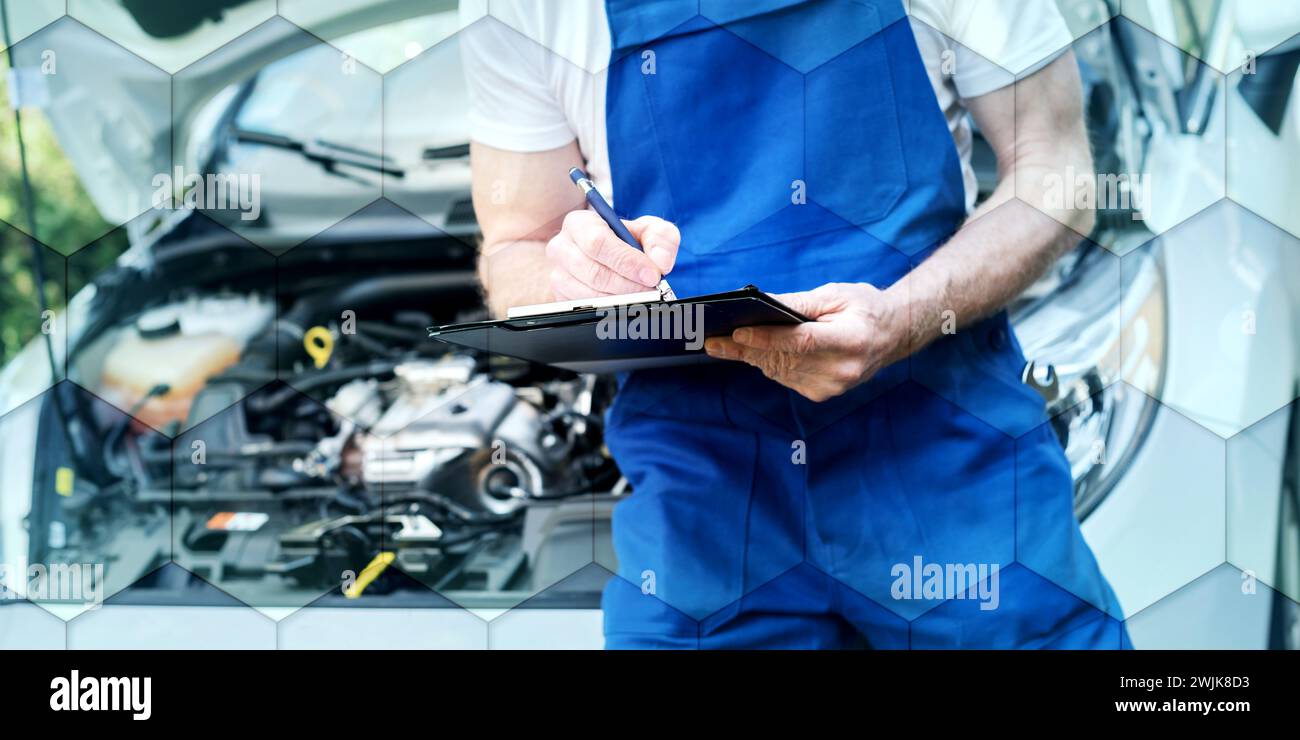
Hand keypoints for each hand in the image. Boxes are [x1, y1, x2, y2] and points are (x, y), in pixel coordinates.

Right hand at [545, 210, 679, 299]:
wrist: (609, 254)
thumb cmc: (626, 239)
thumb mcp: (648, 229)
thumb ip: (660, 238)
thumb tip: (660, 262)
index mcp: (579, 223)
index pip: (597, 242)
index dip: (627, 261)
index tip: (651, 274)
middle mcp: (561, 248)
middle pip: (594, 273)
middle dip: (629, 285)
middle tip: (651, 290)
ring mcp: (558, 275)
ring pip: (590, 295)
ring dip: (622, 300)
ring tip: (642, 296)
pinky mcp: (561, 298)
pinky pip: (586, 310)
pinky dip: (611, 310)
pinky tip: (626, 304)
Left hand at [704, 282, 905, 402]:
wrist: (893, 335)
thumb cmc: (864, 308)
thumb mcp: (836, 295)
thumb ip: (799, 304)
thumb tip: (760, 304)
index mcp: (850, 340)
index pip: (801, 342)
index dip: (766, 338)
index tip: (737, 332)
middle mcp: (842, 369)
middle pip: (783, 359)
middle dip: (744, 349)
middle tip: (713, 341)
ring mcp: (833, 387)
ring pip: (779, 371)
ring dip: (751, 357)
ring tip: (723, 344)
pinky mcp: (823, 394)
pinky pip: (786, 378)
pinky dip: (768, 363)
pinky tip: (752, 351)